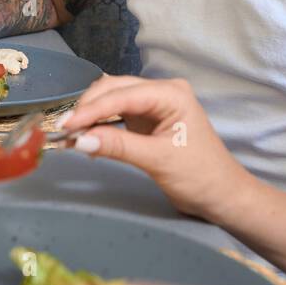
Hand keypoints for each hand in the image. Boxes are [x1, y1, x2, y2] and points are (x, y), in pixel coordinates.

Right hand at [58, 74, 256, 221]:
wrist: (221, 194)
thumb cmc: (199, 176)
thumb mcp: (157, 160)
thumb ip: (118, 146)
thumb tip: (80, 140)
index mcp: (171, 93)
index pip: (122, 95)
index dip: (91, 109)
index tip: (66, 125)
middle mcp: (162, 91)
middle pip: (114, 90)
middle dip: (88, 109)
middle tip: (64, 132)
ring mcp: (154, 104)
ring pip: (112, 99)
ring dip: (91, 116)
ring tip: (72, 137)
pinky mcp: (148, 119)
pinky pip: (117, 114)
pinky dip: (100, 124)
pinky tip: (88, 139)